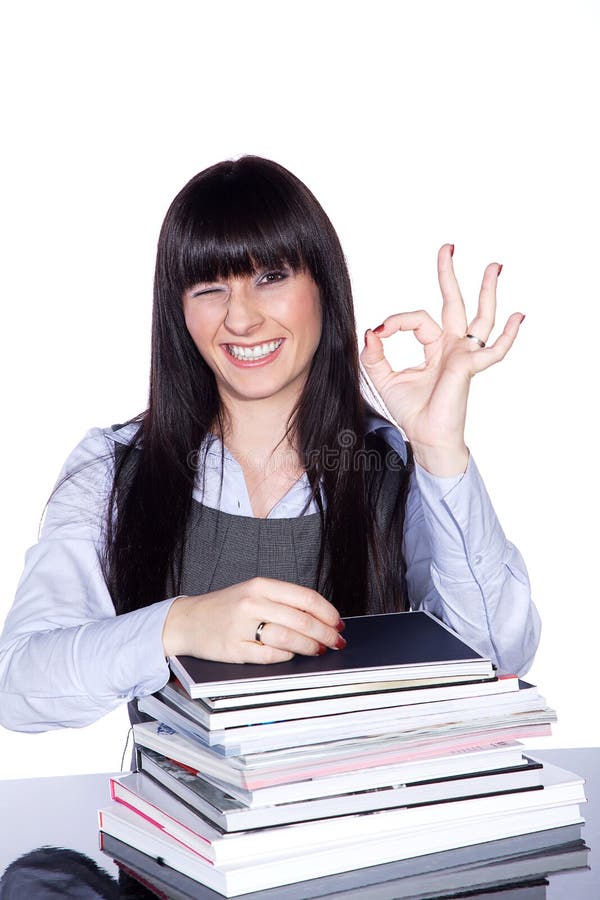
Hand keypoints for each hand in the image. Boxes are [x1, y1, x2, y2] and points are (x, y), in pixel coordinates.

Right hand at [162, 577, 345, 663]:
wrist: (187, 621)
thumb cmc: (226, 607)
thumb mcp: (253, 593)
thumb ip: (282, 601)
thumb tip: (322, 618)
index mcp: (260, 585)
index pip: (305, 598)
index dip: (327, 613)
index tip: (339, 623)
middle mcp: (251, 603)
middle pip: (301, 620)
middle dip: (325, 633)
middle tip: (337, 641)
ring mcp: (242, 626)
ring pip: (288, 638)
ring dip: (310, 647)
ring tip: (320, 650)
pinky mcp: (234, 649)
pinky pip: (269, 656)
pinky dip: (286, 657)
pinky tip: (293, 656)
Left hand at [360, 244, 524, 475]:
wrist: (424, 436)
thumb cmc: (411, 410)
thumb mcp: (383, 378)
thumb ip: (374, 355)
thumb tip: (371, 331)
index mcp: (435, 347)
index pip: (417, 320)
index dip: (395, 322)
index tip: (379, 333)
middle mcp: (452, 347)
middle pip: (454, 303)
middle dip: (449, 275)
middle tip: (448, 247)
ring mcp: (464, 355)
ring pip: (480, 317)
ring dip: (487, 290)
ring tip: (494, 266)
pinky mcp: (468, 367)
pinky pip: (493, 350)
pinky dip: (507, 335)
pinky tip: (517, 316)